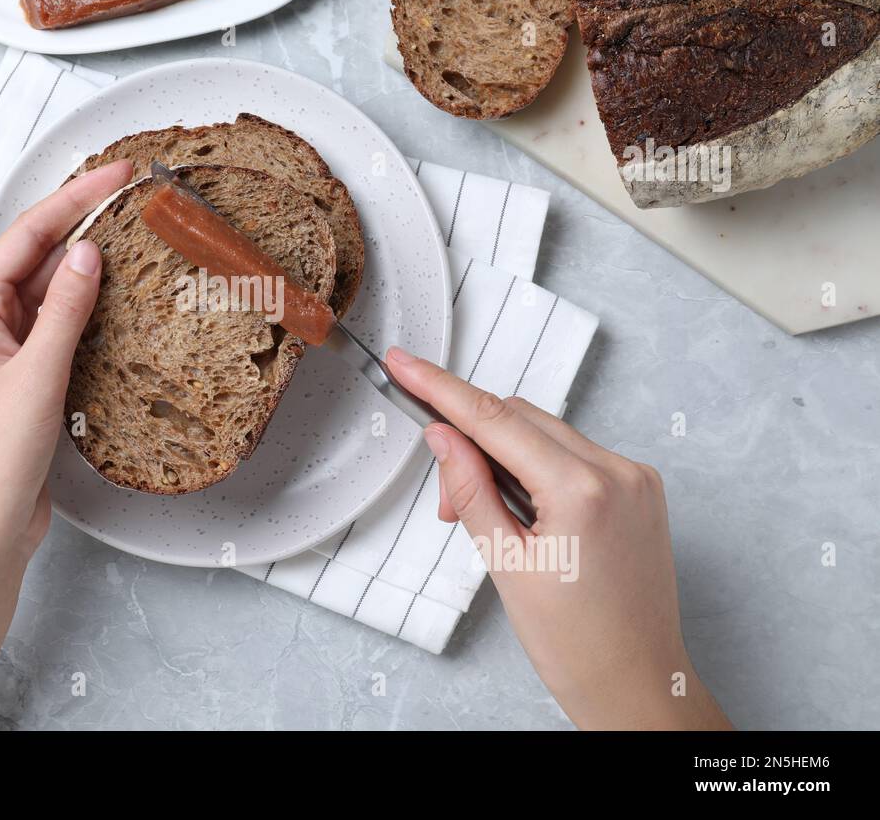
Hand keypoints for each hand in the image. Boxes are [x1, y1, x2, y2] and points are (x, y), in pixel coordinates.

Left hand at [0, 160, 131, 729]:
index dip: (73, 197)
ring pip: (53, 290)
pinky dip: (93, 309)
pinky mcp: (30, 379)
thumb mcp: (34, 378)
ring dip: (91, 263)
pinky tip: (123, 301)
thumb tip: (86, 253)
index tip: (116, 174)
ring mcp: (9, 351)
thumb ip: (63, 311)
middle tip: (134, 192)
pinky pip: (64, 327)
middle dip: (84, 219)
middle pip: (39, 254)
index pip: (27, 234)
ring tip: (137, 233)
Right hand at [385, 347, 730, 730]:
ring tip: (488, 519)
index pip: (494, 419)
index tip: (406, 364)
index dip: (441, 389)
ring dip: (504, 456)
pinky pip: (574, 453)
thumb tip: (443, 437)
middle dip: (471, 442)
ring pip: (547, 433)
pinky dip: (538, 467)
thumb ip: (470, 490)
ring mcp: (635, 477)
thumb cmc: (578, 644)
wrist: (637, 683)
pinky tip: (525, 510)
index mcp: (583, 490)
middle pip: (521, 418)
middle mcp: (619, 471)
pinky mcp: (640, 488)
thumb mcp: (506, 565)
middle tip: (445, 501)